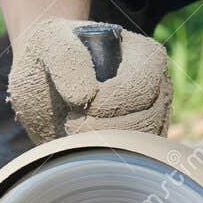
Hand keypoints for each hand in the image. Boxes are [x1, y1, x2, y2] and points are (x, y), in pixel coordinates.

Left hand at [6, 18, 172, 144]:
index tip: (76, 104)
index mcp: (146, 55)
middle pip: (146, 120)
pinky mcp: (141, 142)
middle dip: (103, 126)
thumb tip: (87, 95)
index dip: (109, 102)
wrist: (44, 81)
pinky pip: (136, 160)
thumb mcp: (48, 42)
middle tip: (71, 121)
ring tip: (75, 129)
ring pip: (142, 144)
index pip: (141, 88)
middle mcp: (158, 87)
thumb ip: (66, 59)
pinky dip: (106, 157)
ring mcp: (154, 117)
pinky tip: (84, 142)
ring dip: (103, 143)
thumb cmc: (50, 54)